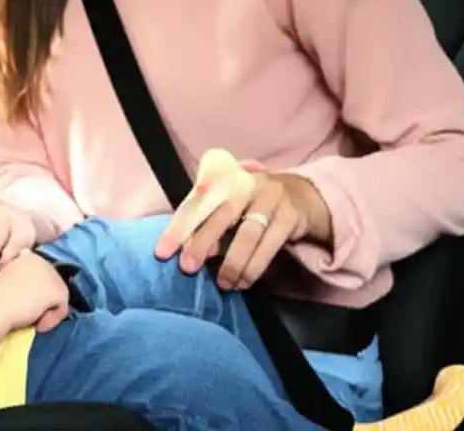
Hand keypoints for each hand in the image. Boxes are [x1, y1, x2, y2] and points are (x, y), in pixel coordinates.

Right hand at [0, 250, 69, 352]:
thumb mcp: (9, 281)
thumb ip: (23, 279)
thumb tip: (38, 290)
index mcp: (29, 256)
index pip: (42, 276)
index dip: (33, 292)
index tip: (18, 300)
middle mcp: (43, 261)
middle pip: (52, 286)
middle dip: (42, 301)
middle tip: (24, 309)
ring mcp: (51, 274)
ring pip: (59, 298)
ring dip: (46, 311)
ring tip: (29, 316)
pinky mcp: (57, 290)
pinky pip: (62, 309)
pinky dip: (51, 320)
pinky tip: (36, 321)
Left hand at [154, 149, 332, 290]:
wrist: (301, 194)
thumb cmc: (251, 203)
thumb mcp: (228, 204)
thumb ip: (208, 223)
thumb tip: (192, 253)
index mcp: (225, 178)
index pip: (197, 201)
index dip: (178, 227)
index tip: (162, 253)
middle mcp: (247, 183)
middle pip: (221, 214)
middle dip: (201, 242)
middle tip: (187, 268)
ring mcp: (271, 196)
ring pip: (248, 232)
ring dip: (232, 262)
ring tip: (223, 284)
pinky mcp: (290, 215)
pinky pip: (270, 243)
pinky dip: (255, 265)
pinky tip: (244, 282)